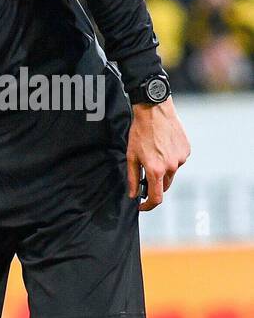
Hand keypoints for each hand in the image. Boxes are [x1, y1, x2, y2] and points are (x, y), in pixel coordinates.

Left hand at [126, 97, 189, 211]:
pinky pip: (178, 162)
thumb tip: (133, 195)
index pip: (156, 197)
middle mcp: (172, 167)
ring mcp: (181, 158)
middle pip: (164, 186)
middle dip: (153, 186)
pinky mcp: (187, 150)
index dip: (148, 205)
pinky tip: (162, 148)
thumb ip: (133, 178)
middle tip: (144, 176)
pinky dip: (170, 160)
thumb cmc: (140, 133)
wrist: (155, 111)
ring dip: (162, 171)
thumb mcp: (131, 157)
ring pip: (171, 174)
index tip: (141, 206)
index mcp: (156, 170)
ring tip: (153, 155)